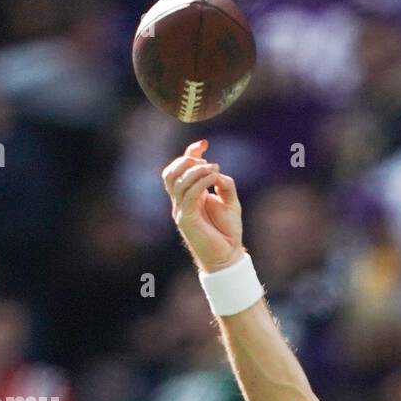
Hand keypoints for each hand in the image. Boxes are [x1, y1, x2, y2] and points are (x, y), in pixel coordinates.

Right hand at [161, 138, 244, 272]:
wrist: (228, 256)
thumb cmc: (228, 232)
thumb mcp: (230, 201)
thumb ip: (223, 183)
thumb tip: (216, 170)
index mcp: (189, 196)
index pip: (180, 169)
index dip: (189, 153)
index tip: (204, 143)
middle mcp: (181, 202)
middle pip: (171, 173)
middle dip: (186, 160)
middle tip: (207, 161)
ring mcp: (180, 210)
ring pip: (177, 181)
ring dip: (196, 171)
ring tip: (214, 169)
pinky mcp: (185, 219)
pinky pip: (188, 195)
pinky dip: (200, 182)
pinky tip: (213, 178)